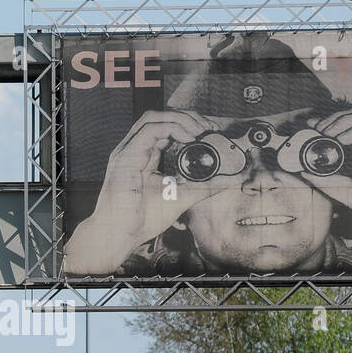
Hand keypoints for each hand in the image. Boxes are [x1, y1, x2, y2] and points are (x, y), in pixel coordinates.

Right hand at [64, 109, 231, 272]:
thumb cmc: (141, 219)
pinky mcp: (125, 156)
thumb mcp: (182, 198)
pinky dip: (171, 128)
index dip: (189, 124)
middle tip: (209, 128)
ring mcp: (128, 151)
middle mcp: (134, 149)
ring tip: (200, 130)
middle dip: (187, 117)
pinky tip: (188, 137)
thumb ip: (205, 187)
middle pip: (161, 117)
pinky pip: (149, 129)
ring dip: (180, 119)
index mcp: (144, 156)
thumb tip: (232, 180)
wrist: (120, 235)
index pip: (166, 127)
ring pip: (154, 117)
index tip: (210, 132)